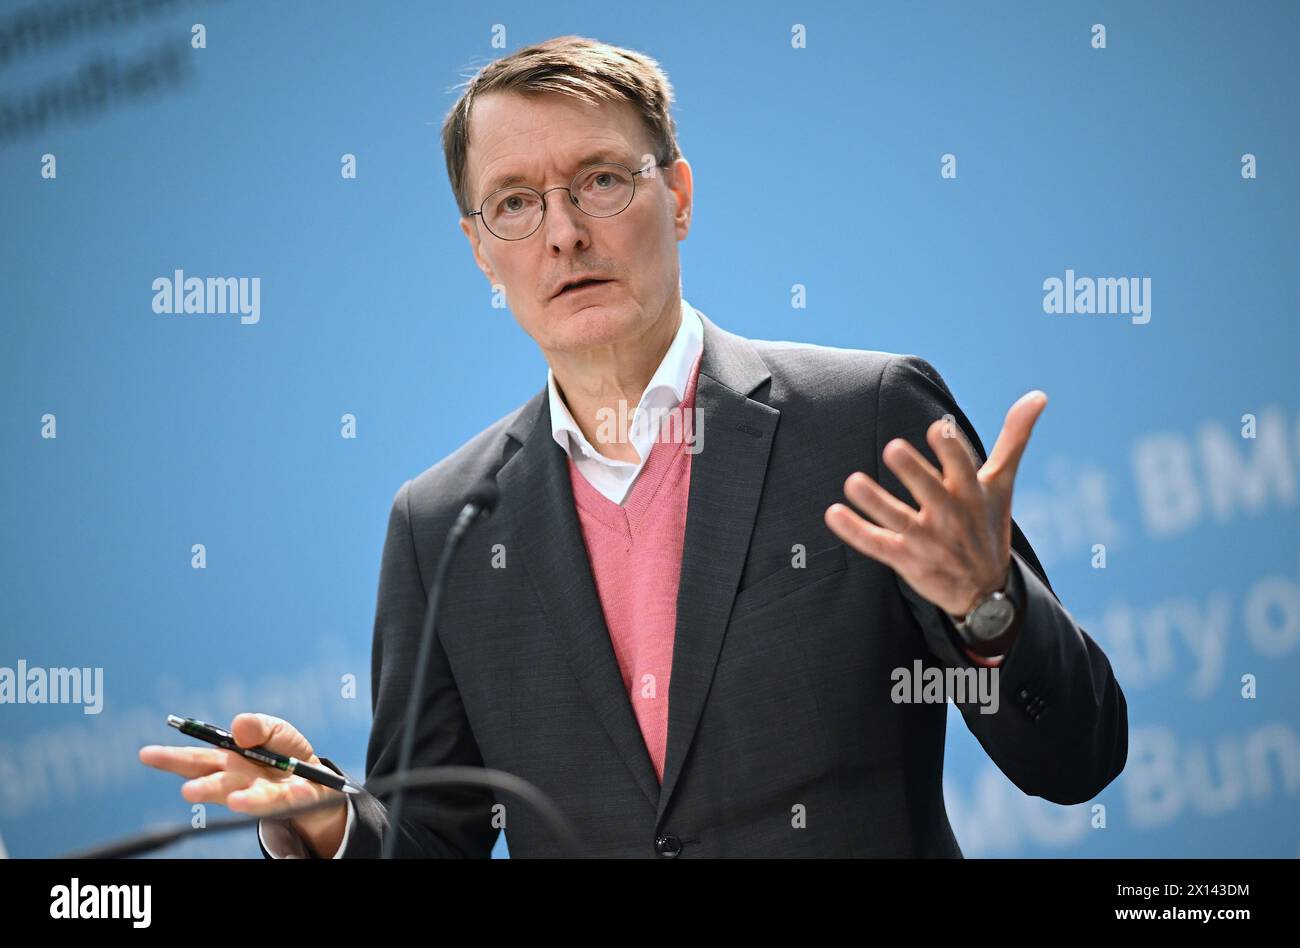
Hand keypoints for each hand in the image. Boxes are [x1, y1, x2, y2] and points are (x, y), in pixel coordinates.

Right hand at [138, 712, 345, 838]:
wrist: (317, 780)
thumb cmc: (285, 752)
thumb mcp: (274, 729)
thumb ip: (258, 725)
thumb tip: (239, 726)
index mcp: (228, 762)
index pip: (195, 761)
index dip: (172, 758)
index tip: (146, 754)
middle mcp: (241, 782)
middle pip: (218, 785)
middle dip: (204, 787)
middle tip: (188, 791)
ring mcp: (266, 794)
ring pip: (254, 797)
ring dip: (246, 800)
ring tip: (237, 801)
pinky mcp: (296, 800)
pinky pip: (294, 798)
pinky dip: (292, 796)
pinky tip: (293, 792)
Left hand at [824, 390, 1047, 617]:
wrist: (985, 591)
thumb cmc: (987, 524)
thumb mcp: (1001, 483)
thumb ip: (1013, 438)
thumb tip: (1038, 395)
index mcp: (972, 493)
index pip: (963, 468)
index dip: (951, 450)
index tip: (938, 427)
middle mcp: (950, 516)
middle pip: (932, 492)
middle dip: (914, 472)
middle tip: (893, 449)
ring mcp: (927, 540)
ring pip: (899, 521)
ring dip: (876, 503)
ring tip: (853, 483)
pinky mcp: (906, 559)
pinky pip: (877, 546)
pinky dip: (855, 532)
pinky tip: (833, 514)